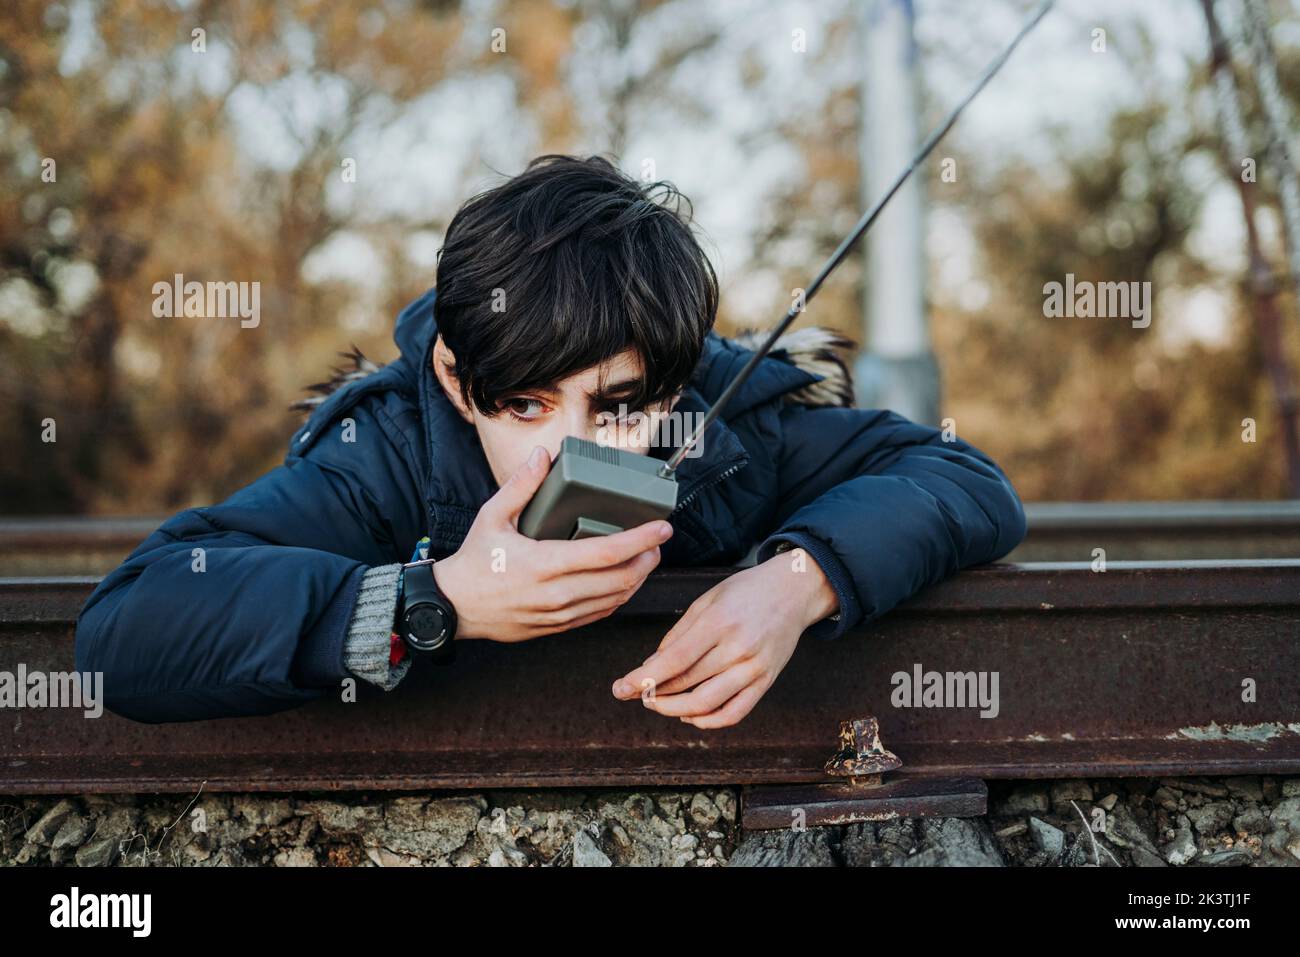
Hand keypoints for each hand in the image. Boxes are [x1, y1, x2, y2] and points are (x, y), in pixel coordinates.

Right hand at [432, 444, 672, 642]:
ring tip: (647, 558)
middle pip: (621, 579)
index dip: (640, 539)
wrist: (454, 609)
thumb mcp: (491, 518)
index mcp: (544, 564)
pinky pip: (599, 614)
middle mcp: (557, 594)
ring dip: (638, 579)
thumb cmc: (473, 563)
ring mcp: (559, 615)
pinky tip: (624, 581)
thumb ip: (520, 486)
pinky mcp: (558, 627)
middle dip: (648, 559)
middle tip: (658, 541)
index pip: (606, 552)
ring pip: (615, 600)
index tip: (662, 528)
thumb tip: (541, 456)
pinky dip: (619, 597)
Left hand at [610, 550, 837, 727]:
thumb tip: (652, 667)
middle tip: (633, 694)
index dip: (643, 679)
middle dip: (653, 694)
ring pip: (706, 704)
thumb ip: (679, 634)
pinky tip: (689, 715)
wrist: (794, 591)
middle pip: (686, 683)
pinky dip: (707, 721)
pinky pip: (734, 713)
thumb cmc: (746, 591)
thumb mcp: (707, 600)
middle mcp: (739, 648)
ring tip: (656, 703)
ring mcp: (755, 668)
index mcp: (719, 622)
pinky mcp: (766, 682)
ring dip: (674, 710)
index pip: (673, 661)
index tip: (621, 688)